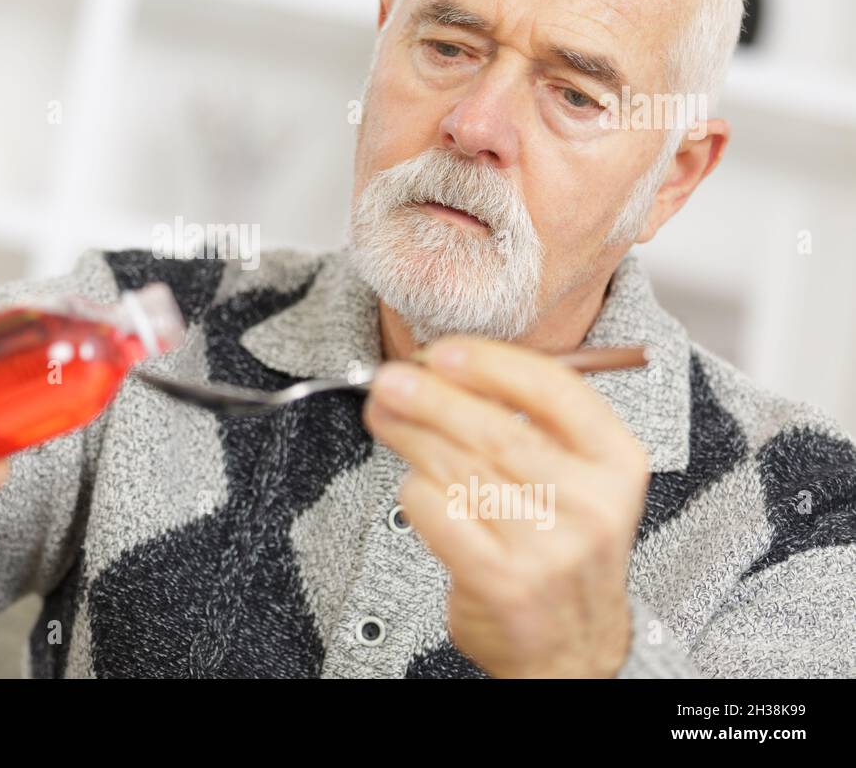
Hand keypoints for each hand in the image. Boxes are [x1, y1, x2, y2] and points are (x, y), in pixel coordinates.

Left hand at [363, 335, 650, 676]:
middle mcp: (590, 503)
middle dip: (430, 396)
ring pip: (458, 467)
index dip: (490, 363)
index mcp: (615, 461)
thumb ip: (525, 419)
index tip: (443, 352)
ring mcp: (548, 546)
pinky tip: (414, 483)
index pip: (553, 390)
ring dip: (408, 434)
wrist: (573, 647)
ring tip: (383, 414)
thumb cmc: (560, 544)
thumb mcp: (574, 477)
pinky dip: (415, 491)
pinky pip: (438, 512)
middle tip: (389, 378)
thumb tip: (443, 368)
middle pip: (495, 428)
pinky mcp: (503, 580)